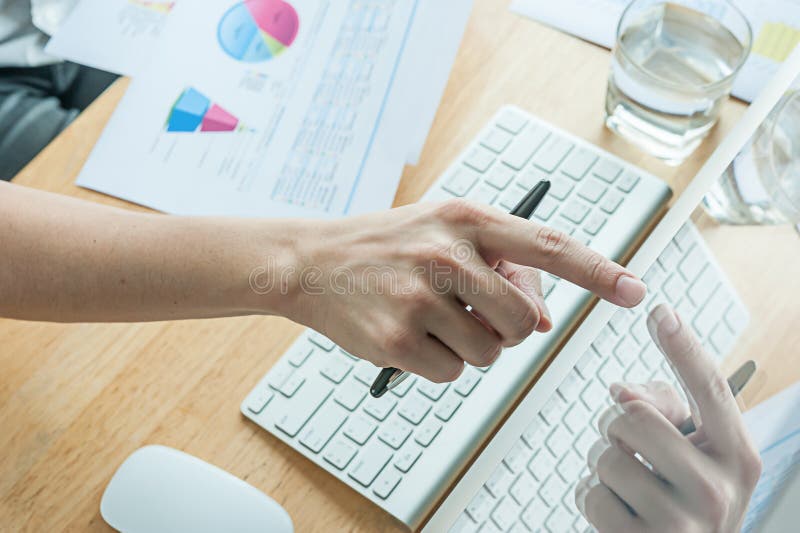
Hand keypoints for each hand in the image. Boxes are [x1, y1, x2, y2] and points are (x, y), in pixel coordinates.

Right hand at [279, 199, 646, 381]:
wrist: (311, 260)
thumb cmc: (386, 245)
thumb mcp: (445, 235)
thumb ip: (502, 269)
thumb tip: (545, 321)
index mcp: (466, 218)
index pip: (548, 246)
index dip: (598, 271)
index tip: (636, 291)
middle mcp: (446, 253)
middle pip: (523, 320)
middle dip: (508, 327)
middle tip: (471, 311)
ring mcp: (420, 297)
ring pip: (490, 353)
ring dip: (470, 346)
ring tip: (430, 317)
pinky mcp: (396, 339)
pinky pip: (452, 373)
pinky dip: (438, 363)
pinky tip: (407, 334)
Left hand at [574, 304, 761, 531]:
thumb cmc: (681, 498)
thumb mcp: (692, 455)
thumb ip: (665, 412)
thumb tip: (623, 392)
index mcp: (738, 457)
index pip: (710, 390)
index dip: (683, 348)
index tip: (660, 311)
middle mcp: (719, 490)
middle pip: (634, 416)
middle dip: (614, 424)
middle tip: (626, 445)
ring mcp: (684, 523)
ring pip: (605, 456)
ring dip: (600, 465)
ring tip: (625, 486)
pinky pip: (590, 494)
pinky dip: (591, 498)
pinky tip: (616, 512)